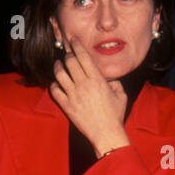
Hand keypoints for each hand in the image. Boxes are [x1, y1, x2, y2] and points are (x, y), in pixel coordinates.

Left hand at [49, 36, 130, 156]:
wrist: (107, 134)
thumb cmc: (115, 115)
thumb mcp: (121, 94)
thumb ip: (115, 82)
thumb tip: (108, 78)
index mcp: (97, 79)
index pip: (83, 56)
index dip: (77, 45)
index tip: (73, 40)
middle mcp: (84, 85)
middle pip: (70, 61)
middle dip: (67, 54)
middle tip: (67, 53)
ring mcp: (74, 95)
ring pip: (60, 73)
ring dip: (58, 66)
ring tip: (58, 64)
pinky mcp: (67, 106)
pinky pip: (55, 91)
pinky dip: (53, 84)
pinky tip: (56, 83)